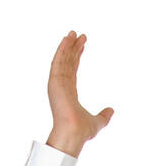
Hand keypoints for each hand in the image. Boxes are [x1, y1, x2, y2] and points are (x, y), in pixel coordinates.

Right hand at [46, 31, 113, 156]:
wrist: (74, 133)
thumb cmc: (82, 131)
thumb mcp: (98, 122)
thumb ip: (104, 116)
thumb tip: (112, 110)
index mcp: (69, 94)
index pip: (72, 71)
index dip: (76, 58)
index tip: (82, 46)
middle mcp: (61, 88)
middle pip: (67, 63)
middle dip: (72, 48)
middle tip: (79, 35)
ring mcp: (57, 84)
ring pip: (62, 60)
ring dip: (67, 45)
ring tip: (73, 32)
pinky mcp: (54, 81)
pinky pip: (57, 61)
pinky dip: (61, 49)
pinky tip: (67, 38)